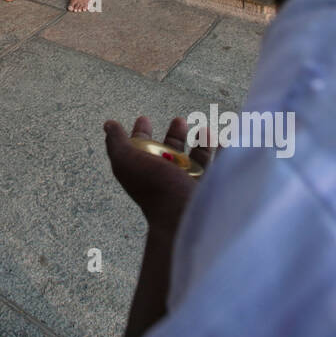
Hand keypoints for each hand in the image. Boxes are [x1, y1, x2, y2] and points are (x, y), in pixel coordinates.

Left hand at [104, 115, 213, 236]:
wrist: (185, 218)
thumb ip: (117, 142)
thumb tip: (109, 124)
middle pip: (170, 154)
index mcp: (144, 172)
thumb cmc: (155, 188)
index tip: (144, 118)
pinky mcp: (212, 190)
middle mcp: (166, 180)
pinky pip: (220, 167)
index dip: (140, 133)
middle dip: (174, 136)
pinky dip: (223, 153)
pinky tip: (226, 142)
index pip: (140, 150)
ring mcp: (190, 186)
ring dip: (200, 144)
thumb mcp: (126, 160)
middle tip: (179, 120)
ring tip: (205, 130)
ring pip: (195, 161)